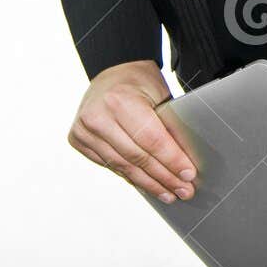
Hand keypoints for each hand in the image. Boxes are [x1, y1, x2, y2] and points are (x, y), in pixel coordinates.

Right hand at [68, 60, 198, 203]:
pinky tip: (147, 184)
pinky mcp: (78, 140)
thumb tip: (184, 160)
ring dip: (148, 183)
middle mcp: (97, 115)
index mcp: (119, 100)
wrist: (110, 73)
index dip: (171, 160)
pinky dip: (130, 176)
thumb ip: (168, 124)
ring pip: (122, 166)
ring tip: (168, 193)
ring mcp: (84, 129)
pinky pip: (109, 165)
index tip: (188, 174)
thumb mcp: (159, 94)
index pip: (151, 139)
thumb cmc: (139, 82)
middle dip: (164, 177)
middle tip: (184, 190)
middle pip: (137, 157)